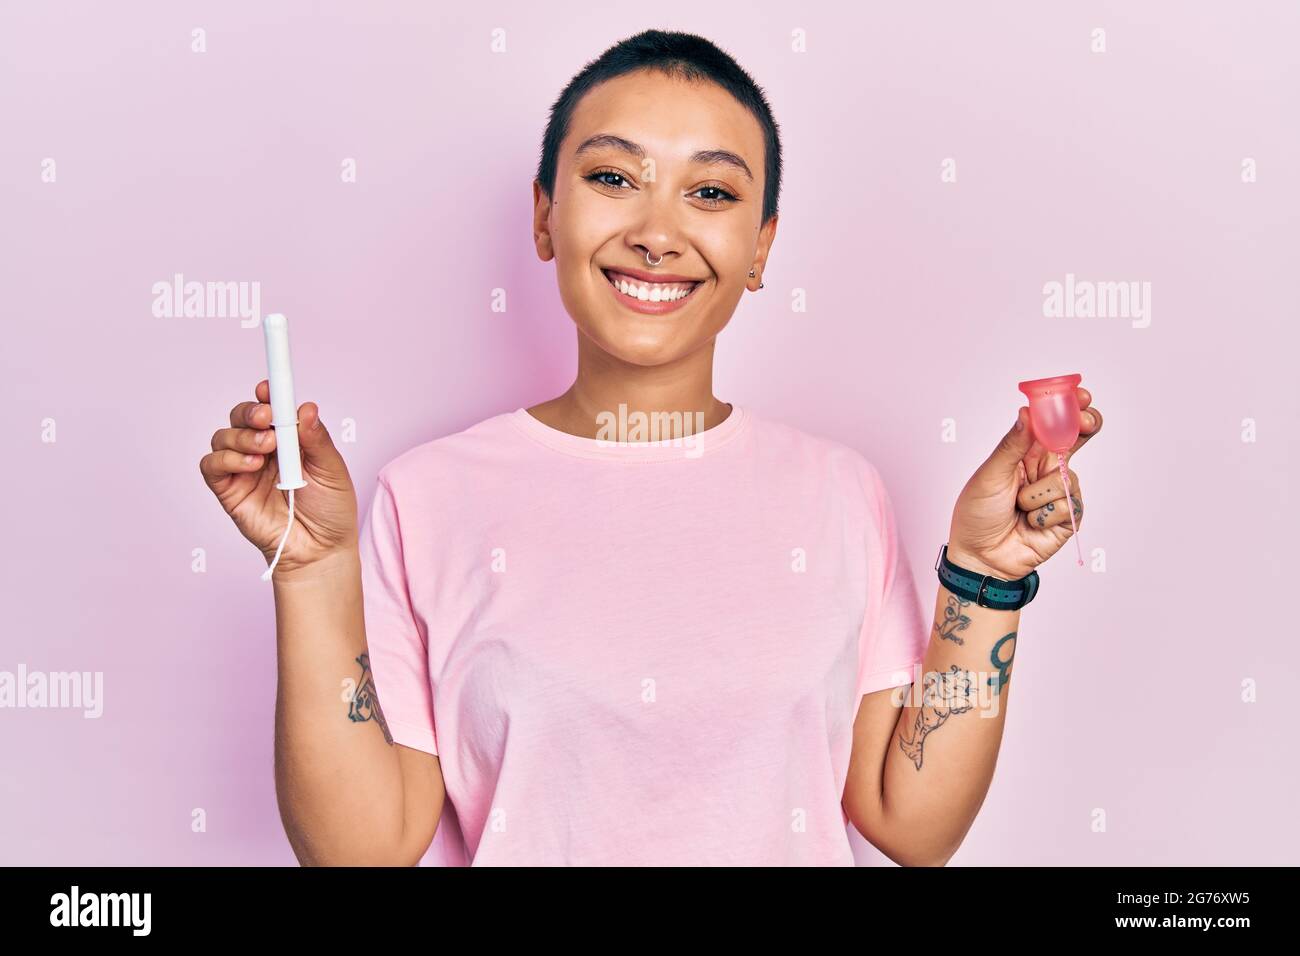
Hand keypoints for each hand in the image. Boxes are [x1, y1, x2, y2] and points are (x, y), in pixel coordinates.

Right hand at [199, 379, 358, 578]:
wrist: (321, 550)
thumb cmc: (330, 510)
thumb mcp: (332, 470)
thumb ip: (316, 439)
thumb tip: (306, 407)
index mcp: (288, 439)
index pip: (270, 408)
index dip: (266, 395)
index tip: (268, 388)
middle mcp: (262, 450)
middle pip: (241, 417)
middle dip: (250, 412)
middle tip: (266, 418)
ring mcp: (243, 470)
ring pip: (223, 437)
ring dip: (242, 436)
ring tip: (266, 449)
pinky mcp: (229, 491)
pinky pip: (211, 466)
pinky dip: (226, 459)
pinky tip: (251, 465)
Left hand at [946, 387, 1102, 579]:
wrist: (979, 557)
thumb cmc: (976, 514)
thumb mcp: (990, 475)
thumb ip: (1012, 445)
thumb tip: (1027, 412)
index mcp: (1026, 454)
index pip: (1054, 426)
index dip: (1070, 410)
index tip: (1081, 396)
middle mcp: (1046, 470)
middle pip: (1078, 441)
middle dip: (1084, 428)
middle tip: (1084, 422)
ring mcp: (1059, 494)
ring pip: (1067, 479)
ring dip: (1038, 494)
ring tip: (1018, 508)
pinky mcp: (1067, 518)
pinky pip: (1068, 505)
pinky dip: (1045, 514)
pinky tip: (1030, 523)